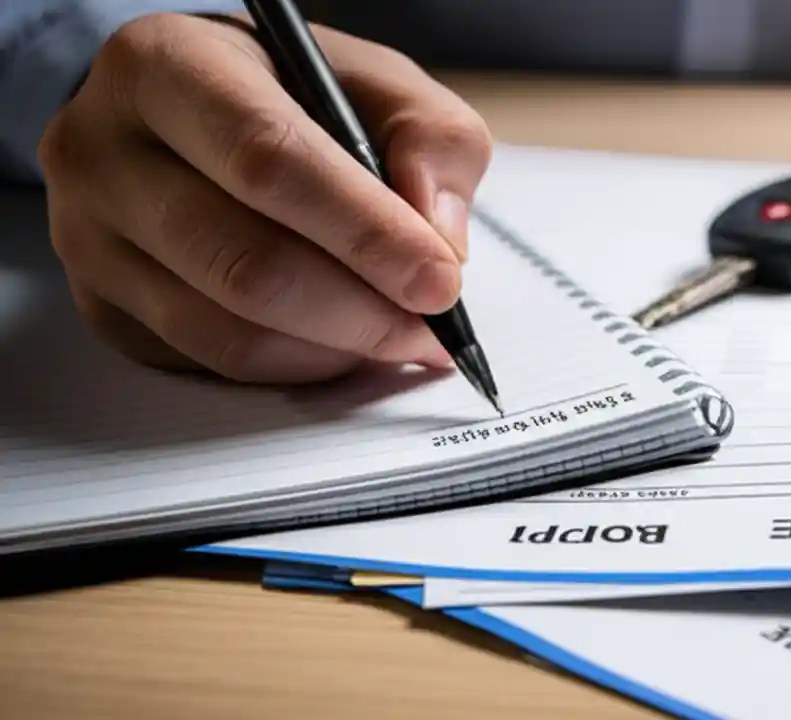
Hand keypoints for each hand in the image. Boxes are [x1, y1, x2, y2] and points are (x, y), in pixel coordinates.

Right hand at [38, 12, 491, 382]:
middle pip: (245, 263)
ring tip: (403, 336)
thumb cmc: (287, 95)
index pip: (267, 158)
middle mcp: (103, 151)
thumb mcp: (373, 81)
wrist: (188, 116)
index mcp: (166, 65)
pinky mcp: (103, 308)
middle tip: (432, 324)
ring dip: (338, 348)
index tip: (440, 280)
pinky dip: (300, 366)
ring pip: (229, 329)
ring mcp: (88, 239)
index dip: (364, 231)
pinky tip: (344, 343)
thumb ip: (429, 136)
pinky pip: (215, 362)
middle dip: (362, 309)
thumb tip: (438, 235)